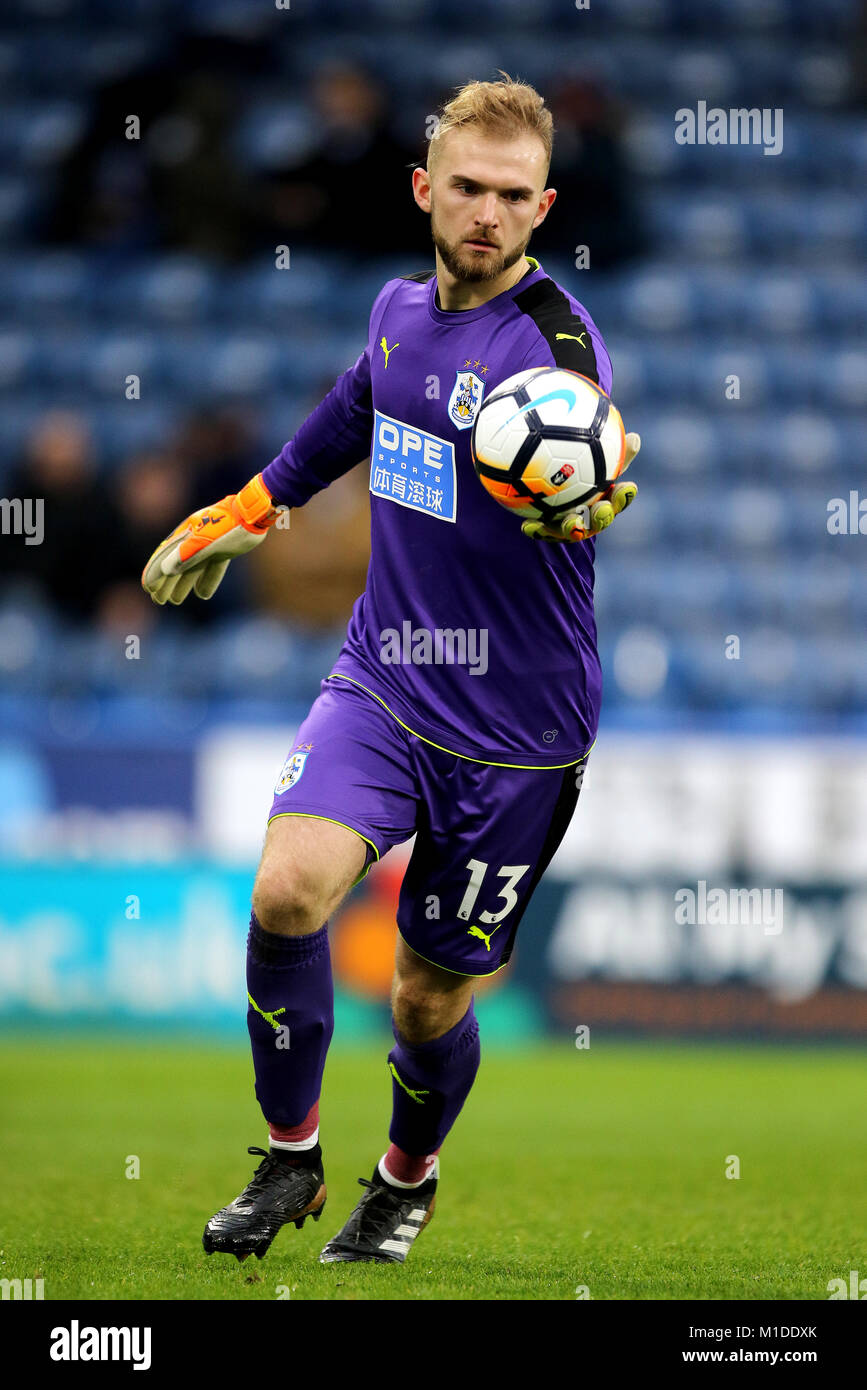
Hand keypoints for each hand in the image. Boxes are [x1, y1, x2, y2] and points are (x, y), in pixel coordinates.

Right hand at [142, 473, 281, 604]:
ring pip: (192, 568)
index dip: (155, 573)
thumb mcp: (206, 541)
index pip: (165, 557)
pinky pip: (212, 568)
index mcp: (186, 536)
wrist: (254, 514)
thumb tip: (166, 570)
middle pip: (177, 565)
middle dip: (166, 583)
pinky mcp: (224, 549)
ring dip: (183, 584)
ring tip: (175, 601)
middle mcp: (195, 540)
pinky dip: (206, 580)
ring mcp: (210, 545)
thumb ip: (187, 554)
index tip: (148, 589)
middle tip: (159, 600)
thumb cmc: (229, 526)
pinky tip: (202, 594)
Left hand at [521, 432, 639, 542]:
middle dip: (603, 516)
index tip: (628, 486)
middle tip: (601, 507)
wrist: (551, 488)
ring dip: (573, 527)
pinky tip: (527, 526)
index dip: (624, 495)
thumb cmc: (580, 470)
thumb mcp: (595, 458)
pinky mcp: (550, 532)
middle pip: (601, 520)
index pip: (619, 499)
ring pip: (574, 530)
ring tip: (570, 522)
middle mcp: (591, 517)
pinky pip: (543, 532)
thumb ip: (612, 451)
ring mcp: (571, 527)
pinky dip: (537, 529)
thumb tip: (636, 437)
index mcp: (606, 500)